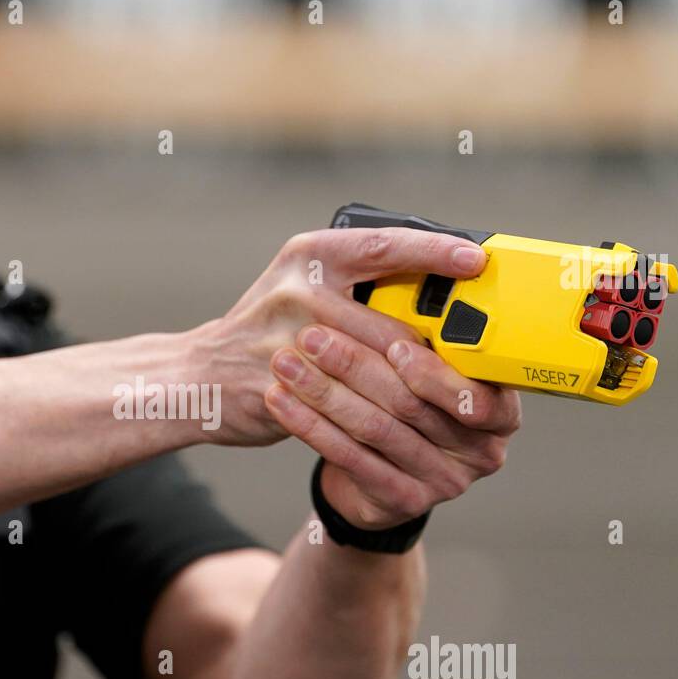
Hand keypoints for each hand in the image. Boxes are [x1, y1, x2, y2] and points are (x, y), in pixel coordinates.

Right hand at [190, 226, 488, 446]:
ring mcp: (283, 338)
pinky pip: (344, 408)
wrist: (198, 375)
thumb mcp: (306, 288)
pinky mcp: (276, 384)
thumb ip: (360, 289)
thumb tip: (441, 303)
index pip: (383, 246)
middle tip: (479, 378)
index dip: (434, 252)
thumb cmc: (268, 331)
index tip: (476, 261)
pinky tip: (411, 432)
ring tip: (457, 410)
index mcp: (309, 256)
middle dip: (439, 360)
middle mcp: (296, 289)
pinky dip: (382, 423)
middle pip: (389, 327)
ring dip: (419, 399)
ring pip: (374, 375)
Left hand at [267, 321, 522, 530]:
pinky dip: (309, 425)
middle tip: (313, 336)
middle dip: (357, 365)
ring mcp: (446, 480)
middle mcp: (483, 448)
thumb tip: (404, 270)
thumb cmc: (406, 402)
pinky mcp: (403, 499)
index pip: (478, 387)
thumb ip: (428, 331)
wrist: (382, 478)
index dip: (434, 369)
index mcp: (500, 405)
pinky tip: (280, 400)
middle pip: (413, 403)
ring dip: (325, 392)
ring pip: (376, 428)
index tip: (394, 342)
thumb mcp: (425, 365)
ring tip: (286, 362)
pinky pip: (350, 457)